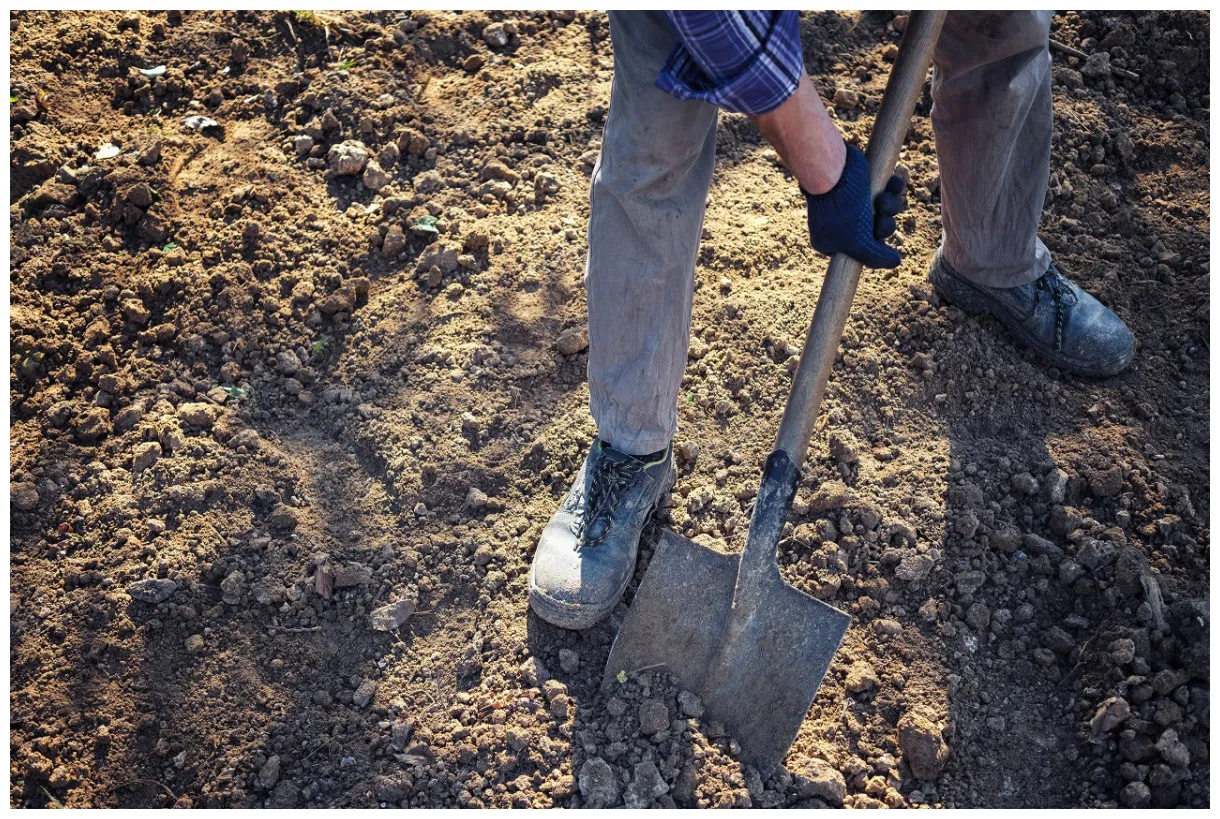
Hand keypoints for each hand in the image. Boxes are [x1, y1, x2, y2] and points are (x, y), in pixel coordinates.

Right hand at [803, 142, 905, 268]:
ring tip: (882, 198)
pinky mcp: (863, 183)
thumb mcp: (858, 243)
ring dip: (890, 206)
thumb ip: (875, 257)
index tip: (874, 241)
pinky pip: (887, 189)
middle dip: (884, 226)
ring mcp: (853, 202)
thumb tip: (895, 263)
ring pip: (884, 211)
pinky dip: (894, 187)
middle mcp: (841, 223)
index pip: (858, 254)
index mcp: (831, 241)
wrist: (833, 169)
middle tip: (879, 220)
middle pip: (875, 233)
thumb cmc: (841, 209)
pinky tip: (893, 182)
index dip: (872, 249)